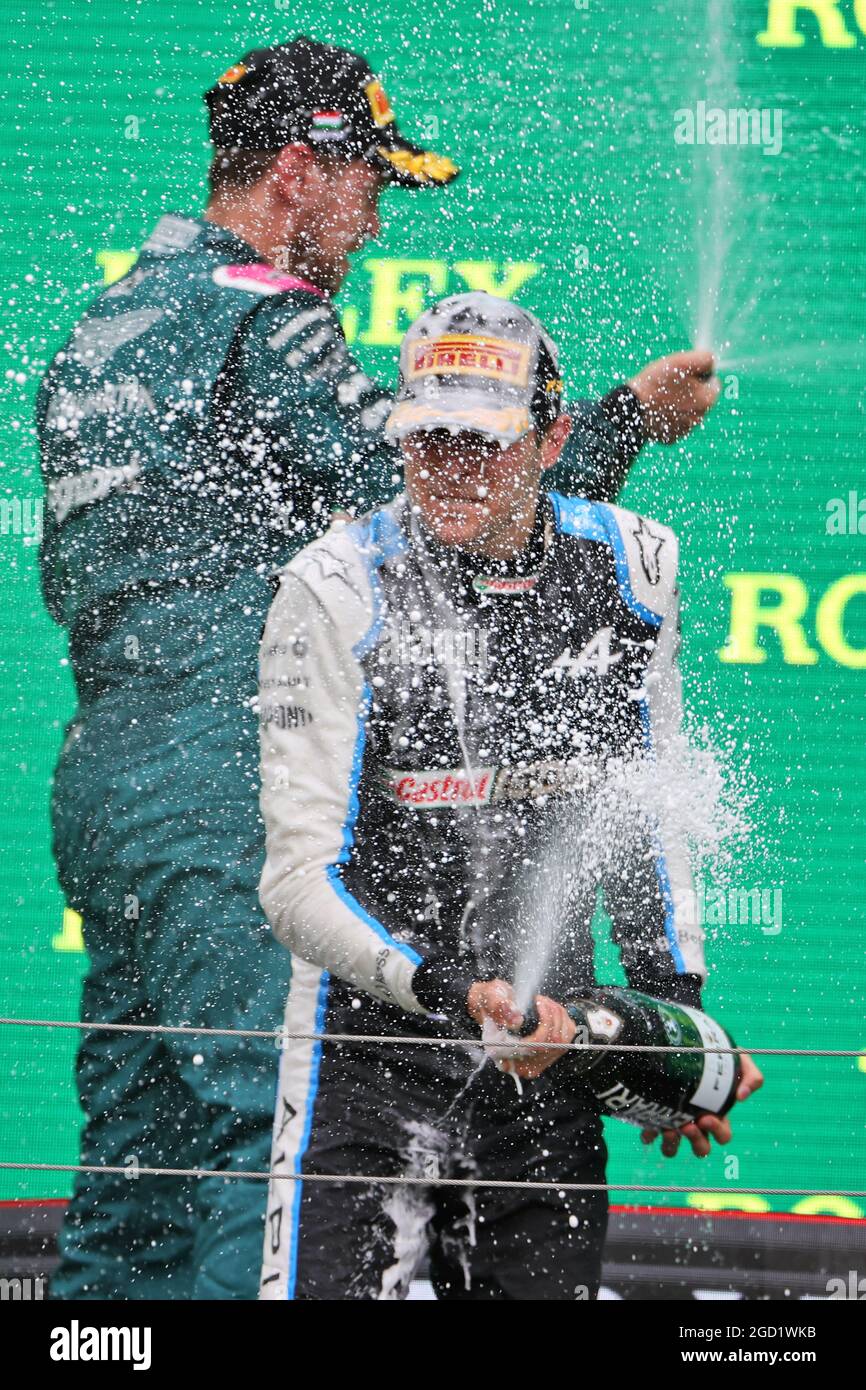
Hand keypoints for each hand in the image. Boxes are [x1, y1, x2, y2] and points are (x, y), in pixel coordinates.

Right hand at [466, 982, 576, 1079]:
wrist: (494, 1006)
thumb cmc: (491, 1001)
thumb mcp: (491, 997)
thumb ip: (500, 1006)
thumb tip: (516, 1019)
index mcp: (500, 1053)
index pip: (534, 1046)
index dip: (544, 1023)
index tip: (539, 1002)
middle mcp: (518, 1064)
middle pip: (552, 1043)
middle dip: (552, 1015)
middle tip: (540, 1000)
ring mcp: (535, 1062)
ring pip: (562, 1040)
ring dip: (558, 1016)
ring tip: (544, 1003)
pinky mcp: (546, 1056)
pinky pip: (567, 1039)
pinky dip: (563, 1020)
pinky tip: (551, 1011)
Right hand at [628, 350, 719, 443]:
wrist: (630, 409)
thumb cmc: (656, 384)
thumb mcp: (681, 361)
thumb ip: (704, 359)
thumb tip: (712, 362)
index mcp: (707, 400)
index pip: (714, 382)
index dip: (700, 374)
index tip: (684, 373)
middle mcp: (700, 418)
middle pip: (701, 399)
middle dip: (691, 390)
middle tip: (671, 383)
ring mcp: (685, 430)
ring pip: (688, 412)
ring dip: (680, 404)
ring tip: (661, 397)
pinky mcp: (670, 438)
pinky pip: (674, 424)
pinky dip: (668, 417)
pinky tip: (656, 410)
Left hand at [640, 1052, 764, 1157]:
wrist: (685, 1041)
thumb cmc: (716, 1054)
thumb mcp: (739, 1061)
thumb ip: (752, 1076)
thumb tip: (742, 1096)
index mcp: (716, 1114)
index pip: (723, 1136)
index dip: (716, 1132)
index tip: (706, 1117)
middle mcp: (696, 1123)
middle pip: (701, 1148)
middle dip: (696, 1140)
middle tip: (687, 1124)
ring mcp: (674, 1121)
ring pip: (674, 1149)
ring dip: (671, 1143)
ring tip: (667, 1127)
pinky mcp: (654, 1116)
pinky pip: (650, 1136)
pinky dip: (649, 1133)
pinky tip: (648, 1120)